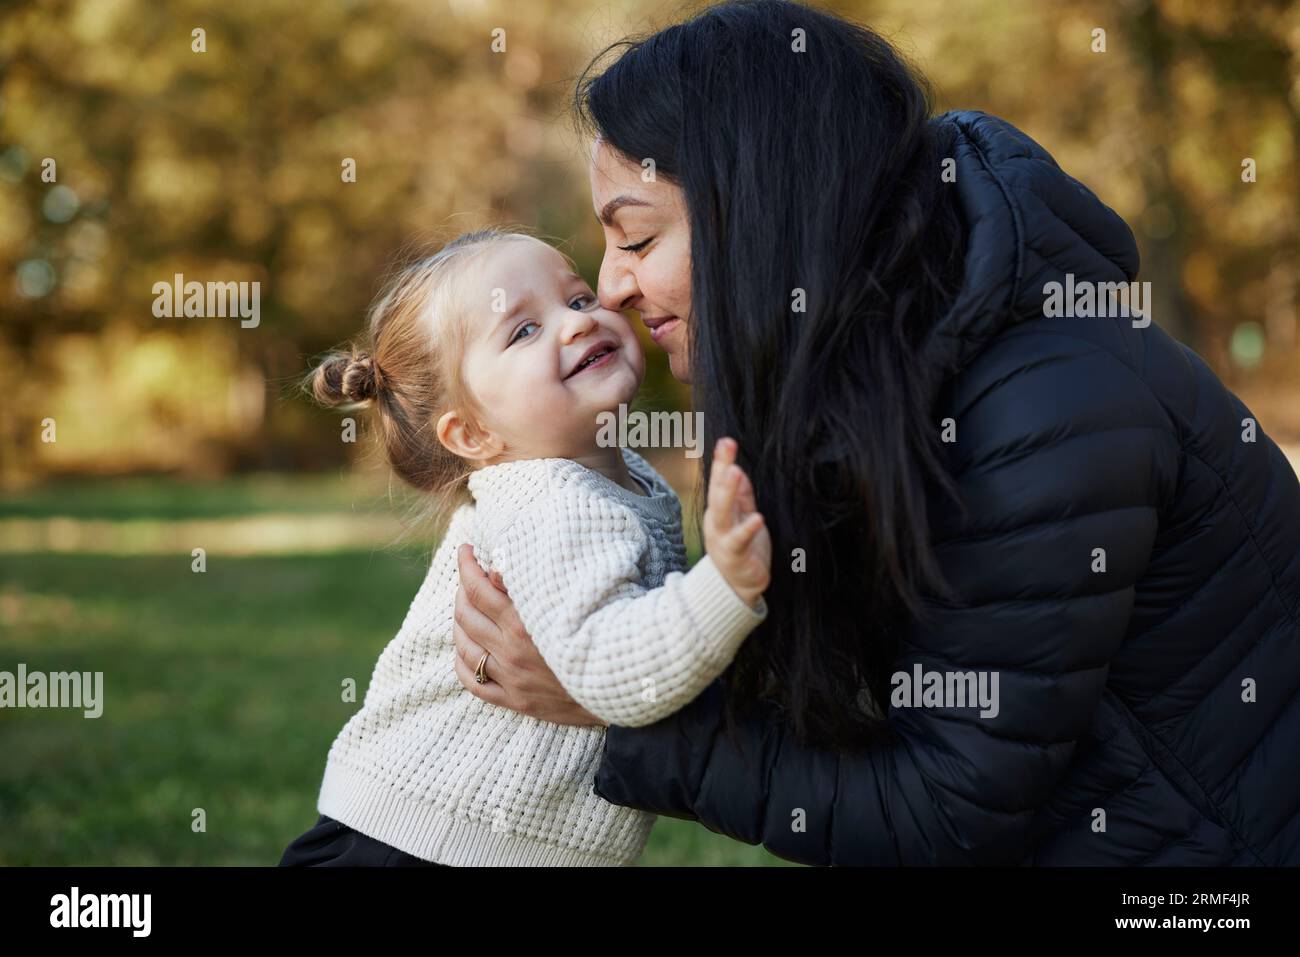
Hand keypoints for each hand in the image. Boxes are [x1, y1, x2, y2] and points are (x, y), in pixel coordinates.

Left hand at [452, 544, 607, 726]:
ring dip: (458, 623)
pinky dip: (462, 664)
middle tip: (468, 577)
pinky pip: (474, 684)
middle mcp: (512, 651)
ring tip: (465, 608)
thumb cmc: (605, 629)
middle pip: (466, 615)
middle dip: (461, 590)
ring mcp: (512, 678)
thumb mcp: (572, 599)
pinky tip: (464, 650)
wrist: (627, 682)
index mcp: (524, 623)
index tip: (466, 550)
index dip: (466, 566)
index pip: (478, 588)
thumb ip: (533, 585)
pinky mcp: (517, 701)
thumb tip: (497, 571)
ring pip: (464, 647)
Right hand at [703, 437, 770, 607]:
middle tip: (726, 446)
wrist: (736, 588)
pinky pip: (740, 540)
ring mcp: (723, 539)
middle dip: (721, 469)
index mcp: (719, 511)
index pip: (719, 481)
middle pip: (717, 492)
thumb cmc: (742, 549)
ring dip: (727, 493)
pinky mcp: (735, 556)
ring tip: (734, 473)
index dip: (722, 461)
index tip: (726, 441)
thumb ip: (741, 496)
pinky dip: (747, 529)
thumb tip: (737, 469)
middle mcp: (717, 522)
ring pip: (722, 513)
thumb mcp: (742, 517)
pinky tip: (757, 518)